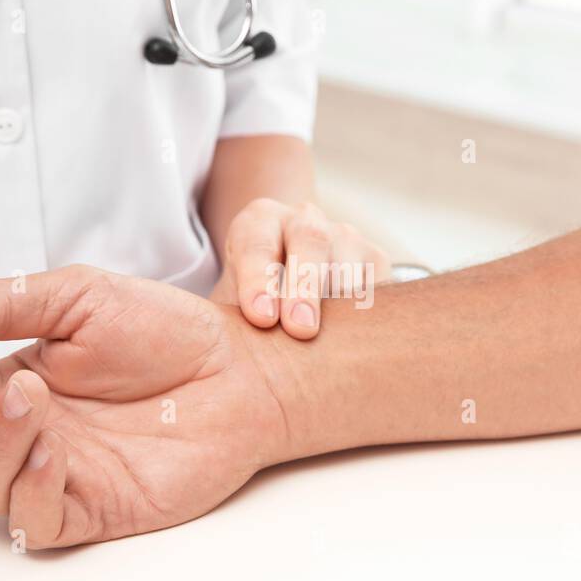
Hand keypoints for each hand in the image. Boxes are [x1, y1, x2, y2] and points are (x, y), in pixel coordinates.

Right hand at [0, 266, 293, 548]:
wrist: (239, 366)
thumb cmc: (165, 330)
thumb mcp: (79, 297)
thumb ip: (1, 306)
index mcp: (9, 386)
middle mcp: (24, 437)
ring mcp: (58, 475)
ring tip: (32, 398)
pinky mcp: (96, 509)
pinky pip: (37, 521)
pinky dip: (29, 491)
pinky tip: (52, 451)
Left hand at [210, 199, 389, 339]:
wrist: (289, 287)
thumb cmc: (252, 303)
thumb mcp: (228, 305)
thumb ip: (216, 322)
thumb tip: (202, 360)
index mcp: (258, 222)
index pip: (257, 242)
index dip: (258, 278)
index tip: (261, 317)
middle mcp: (302, 220)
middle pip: (309, 240)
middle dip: (305, 285)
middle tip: (301, 329)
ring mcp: (343, 235)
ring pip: (348, 259)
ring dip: (343, 299)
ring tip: (337, 341)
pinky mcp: (375, 258)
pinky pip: (377, 281)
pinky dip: (372, 311)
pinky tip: (362, 340)